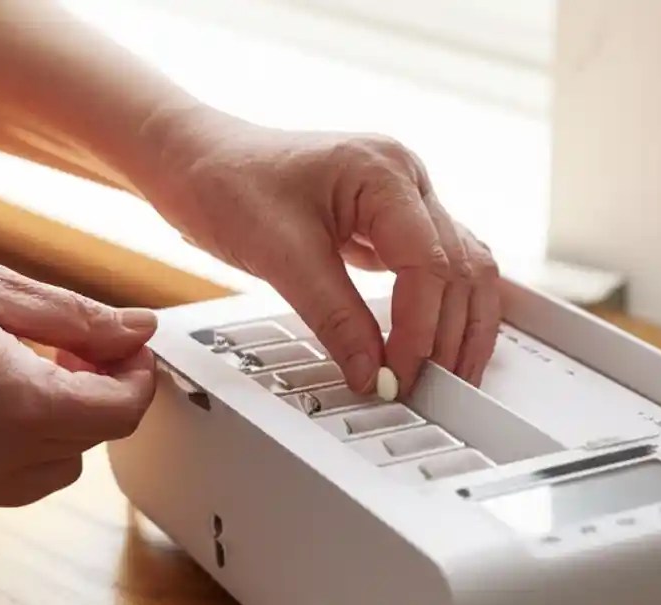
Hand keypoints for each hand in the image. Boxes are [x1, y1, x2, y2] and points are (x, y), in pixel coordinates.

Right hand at [0, 247, 156, 506]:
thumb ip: (81, 319)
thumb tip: (140, 330)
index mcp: (23, 407)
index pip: (122, 412)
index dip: (137, 376)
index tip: (126, 342)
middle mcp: (0, 460)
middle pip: (95, 440)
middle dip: (102, 394)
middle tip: (78, 345)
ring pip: (58, 467)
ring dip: (66, 424)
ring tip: (31, 367)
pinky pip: (14, 478)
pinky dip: (25, 443)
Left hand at [144, 109, 500, 396]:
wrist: (196, 161)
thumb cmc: (228, 181)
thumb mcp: (280, 255)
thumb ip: (334, 317)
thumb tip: (373, 371)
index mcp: (384, 171)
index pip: (430, 262)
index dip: (421, 327)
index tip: (401, 372)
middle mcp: (405, 179)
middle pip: (460, 267)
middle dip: (448, 334)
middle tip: (426, 387)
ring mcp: (403, 199)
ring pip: (464, 267)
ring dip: (461, 324)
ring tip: (450, 378)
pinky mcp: (390, 223)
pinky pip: (436, 269)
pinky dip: (442, 309)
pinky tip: (438, 344)